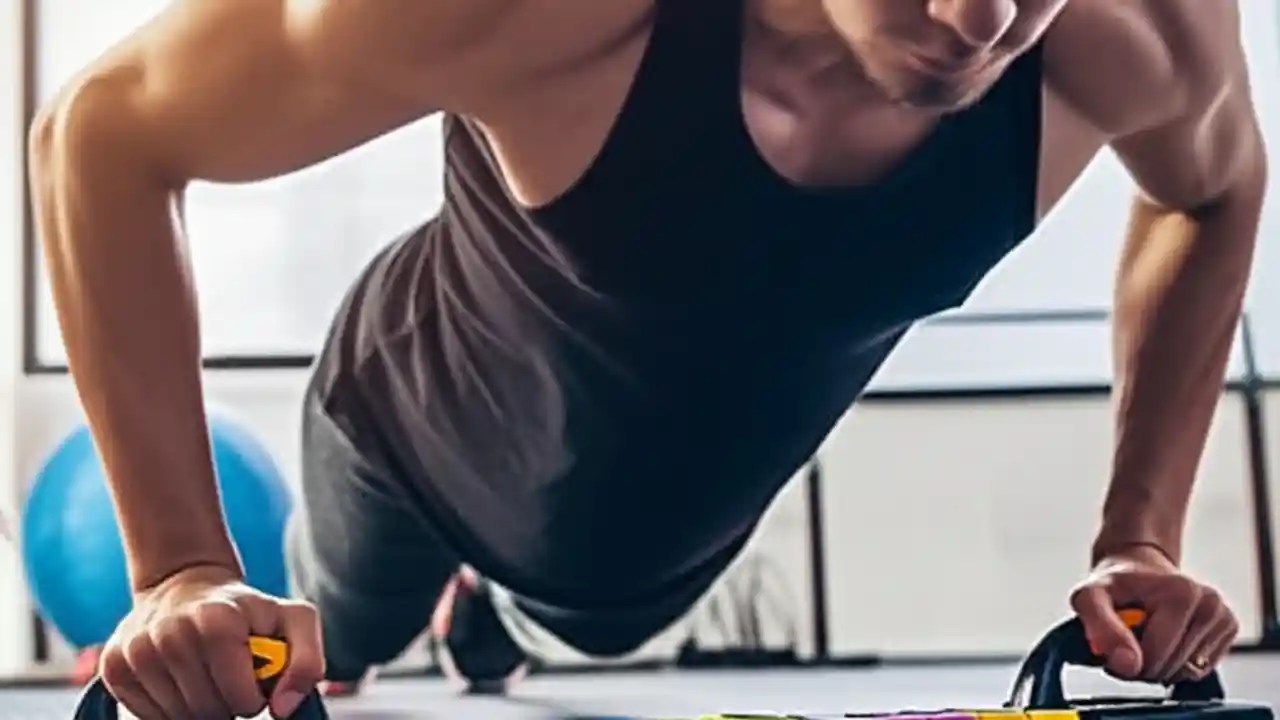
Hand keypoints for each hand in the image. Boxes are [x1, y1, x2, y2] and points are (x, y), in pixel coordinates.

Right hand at [99, 564, 323, 718]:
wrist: (185, 585)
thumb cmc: (246, 610)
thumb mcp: (293, 621)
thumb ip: (306, 663)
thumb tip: (284, 708)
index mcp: (218, 621)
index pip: (241, 699)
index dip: (253, 697)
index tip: (252, 678)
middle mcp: (171, 633)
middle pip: (209, 712)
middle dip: (226, 704)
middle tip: (228, 676)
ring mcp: (138, 650)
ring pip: (178, 719)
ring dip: (198, 707)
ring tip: (205, 675)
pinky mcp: (115, 666)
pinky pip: (148, 717)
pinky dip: (169, 709)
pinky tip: (179, 679)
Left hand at [1069, 545, 1238, 683]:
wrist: (1138, 569)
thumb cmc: (1114, 584)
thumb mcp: (1089, 597)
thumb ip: (1101, 628)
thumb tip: (1127, 664)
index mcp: (1181, 592)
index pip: (1155, 657)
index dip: (1126, 660)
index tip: (1113, 643)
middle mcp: (1209, 602)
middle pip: (1173, 667)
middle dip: (1144, 665)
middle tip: (1128, 641)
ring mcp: (1223, 616)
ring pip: (1188, 673)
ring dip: (1160, 667)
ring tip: (1145, 639)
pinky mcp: (1228, 629)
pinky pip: (1201, 670)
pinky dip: (1178, 665)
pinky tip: (1165, 641)